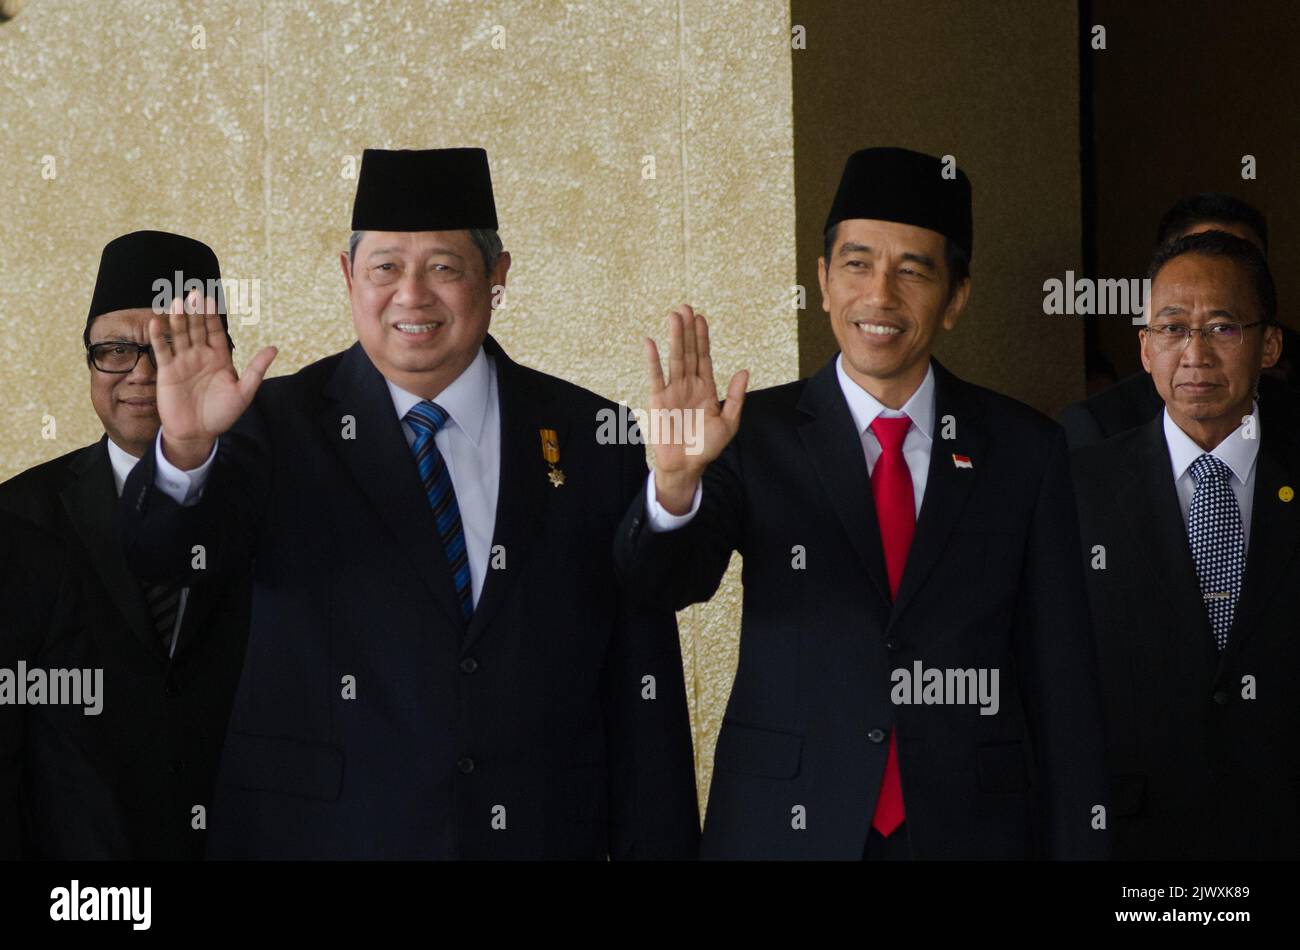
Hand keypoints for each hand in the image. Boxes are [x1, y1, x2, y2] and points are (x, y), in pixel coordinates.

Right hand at [150, 290, 276, 469]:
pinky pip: (163, 351)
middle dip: (196, 312)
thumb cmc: (222, 414)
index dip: (212, 316)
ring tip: (178, 302)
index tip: (211, 299)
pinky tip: (157, 321)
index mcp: (219, 358)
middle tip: (194, 293)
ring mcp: (183, 362)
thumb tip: (274, 348)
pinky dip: (159, 337)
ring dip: (179, 319)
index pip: (216, 332)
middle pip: (197, 329)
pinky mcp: (167, 371)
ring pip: (180, 336)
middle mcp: (200, 356)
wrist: (197, 434)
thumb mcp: (243, 392)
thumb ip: (256, 370)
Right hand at [644, 304, 747, 513]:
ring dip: (674, 338)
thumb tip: (744, 371)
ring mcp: (673, 390)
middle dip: (688, 330)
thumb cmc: (707, 447)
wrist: (687, 467)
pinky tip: (650, 342)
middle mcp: (688, 385)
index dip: (703, 338)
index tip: (701, 318)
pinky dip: (653, 360)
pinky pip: (655, 376)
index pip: (704, 357)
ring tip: (674, 316)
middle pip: (689, 352)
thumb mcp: (729, 423)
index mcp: (706, 388)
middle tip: (686, 307)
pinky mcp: (658, 400)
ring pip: (674, 359)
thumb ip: (735, 397)